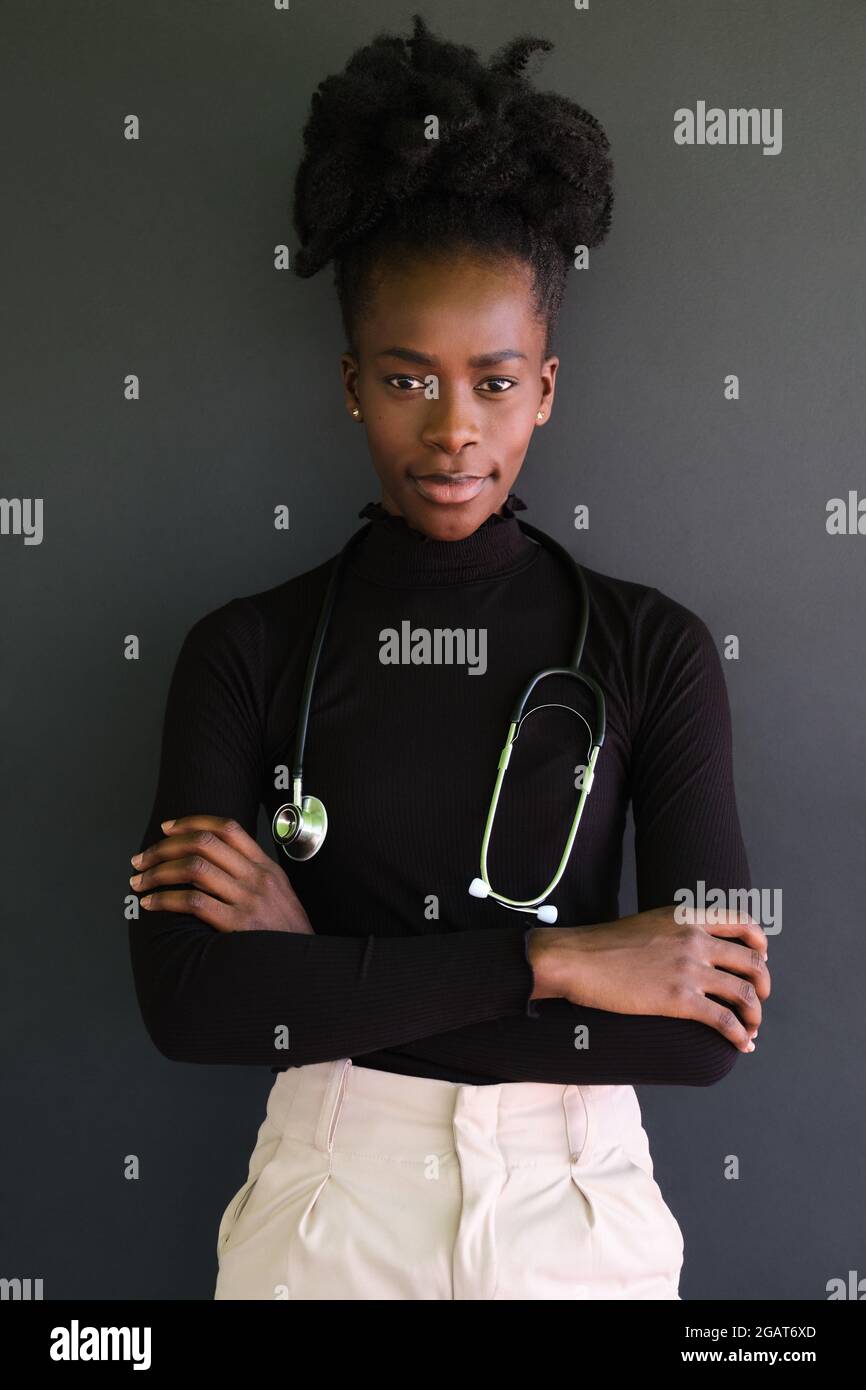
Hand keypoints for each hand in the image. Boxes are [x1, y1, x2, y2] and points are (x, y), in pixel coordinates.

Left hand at [130, 815, 314, 933]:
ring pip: (194, 868)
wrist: (304, 968)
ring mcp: (249, 900)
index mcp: (267, 867)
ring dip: (158, 872)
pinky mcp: (237, 924)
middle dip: (164, 848)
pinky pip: (193, 902)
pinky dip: (165, 899)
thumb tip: (211, 865)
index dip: (191, 823)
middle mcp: (258, 878)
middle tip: (142, 859)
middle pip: (204, 844)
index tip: (167, 829)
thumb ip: (253, 877)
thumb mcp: (279, 896)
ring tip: (139, 881)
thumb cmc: (286, 936)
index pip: (227, 828)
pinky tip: (151, 904)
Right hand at [527, 904, 769, 1053]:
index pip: (743, 925)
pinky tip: (742, 1044)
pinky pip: (725, 1020)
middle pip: (753, 963)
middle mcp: (696, 940)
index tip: (759, 960)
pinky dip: (740, 1035)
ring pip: (746, 994)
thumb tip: (695, 949)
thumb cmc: (604, 946)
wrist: (577, 960)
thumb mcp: (650, 923)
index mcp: (688, 918)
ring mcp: (689, 970)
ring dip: (756, 1015)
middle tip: (757, 1000)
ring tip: (751, 1028)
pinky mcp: (680, 1000)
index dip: (759, 945)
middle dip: (763, 986)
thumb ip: (677, 930)